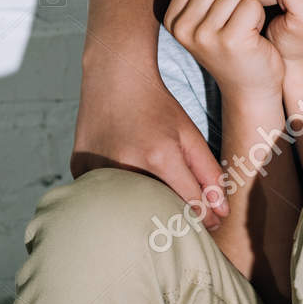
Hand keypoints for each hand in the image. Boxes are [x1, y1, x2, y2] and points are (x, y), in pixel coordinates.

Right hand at [70, 47, 227, 228]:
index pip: (190, 204)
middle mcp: (126, 166)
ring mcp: (98, 169)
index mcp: (159, 157)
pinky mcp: (80, 170)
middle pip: (159, 212)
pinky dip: (120, 195)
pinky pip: (106, 196)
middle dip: (178, 219)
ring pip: (130, 209)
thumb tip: (221, 213)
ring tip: (157, 195)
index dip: (206, 218)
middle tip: (188, 218)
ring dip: (147, 210)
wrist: (114, 78)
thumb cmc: (157, 107)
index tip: (213, 225)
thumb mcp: (191, 135)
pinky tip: (127, 179)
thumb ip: (209, 174)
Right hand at [164, 0, 285, 99]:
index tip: (222, 10)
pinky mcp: (230, 40)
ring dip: (249, 5)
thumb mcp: (207, 16)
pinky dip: (259, 14)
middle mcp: (182, 27)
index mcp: (172, 17)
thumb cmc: (233, 43)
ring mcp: (204, 35)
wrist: (251, 86)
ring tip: (244, 27)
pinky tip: (254, 33)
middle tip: (236, 20)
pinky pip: (251, 4)